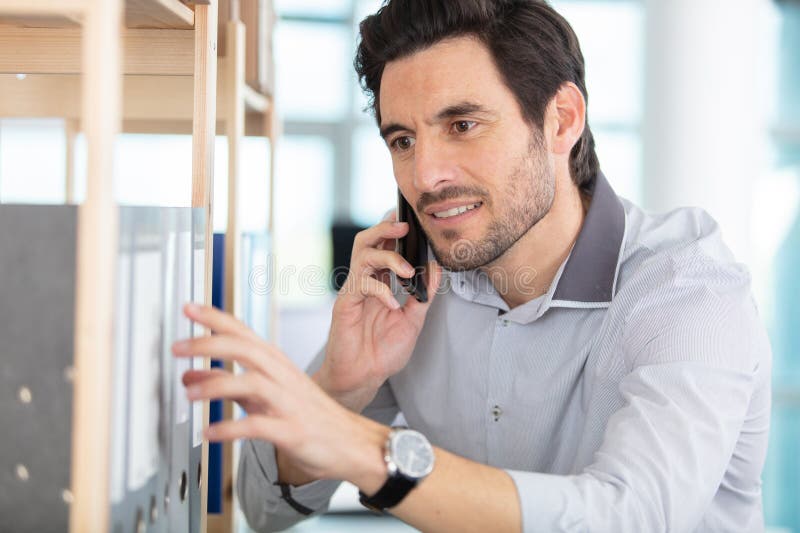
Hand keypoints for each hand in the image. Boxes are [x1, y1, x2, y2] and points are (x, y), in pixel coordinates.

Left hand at [172, 303, 387, 484]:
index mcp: (276, 363)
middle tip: (177, 347)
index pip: (242, 332)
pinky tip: (210, 433)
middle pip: (245, 348)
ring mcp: (288, 402)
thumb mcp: (262, 396)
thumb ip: (226, 384)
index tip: (188, 307)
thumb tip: (189, 376)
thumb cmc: (308, 415)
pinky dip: (231, 428)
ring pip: (252, 382)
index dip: (215, 318)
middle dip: (208, 344)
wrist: (351, 442)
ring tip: (188, 395)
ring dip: (216, 385)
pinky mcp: (292, 430)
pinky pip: (258, 426)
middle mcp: (282, 376)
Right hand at [316, 214, 441, 411]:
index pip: (384, 247)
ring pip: (362, 255)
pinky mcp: (345, 304)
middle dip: (384, 228)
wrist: (363, 378)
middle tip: (404, 226)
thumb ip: (423, 295)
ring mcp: (353, 292)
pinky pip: (361, 285)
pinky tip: (393, 305)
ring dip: (387, 256)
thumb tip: (436, 270)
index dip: (394, 231)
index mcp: (379, 283)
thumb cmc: (382, 351)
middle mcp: (364, 282)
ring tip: (407, 269)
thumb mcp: (413, 321)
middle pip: (367, 241)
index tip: (412, 222)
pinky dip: (381, 291)